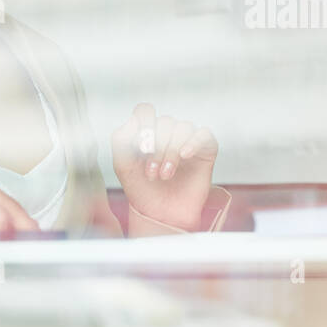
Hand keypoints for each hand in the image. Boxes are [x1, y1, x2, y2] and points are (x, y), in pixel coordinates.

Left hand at [111, 103, 217, 229]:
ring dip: (171, 152)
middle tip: (151, 173)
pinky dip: (193, 142)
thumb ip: (121, 140)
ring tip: (165, 175)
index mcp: (148, 132)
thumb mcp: (123, 166)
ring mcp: (187, 140)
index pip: (145, 111)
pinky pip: (203, 135)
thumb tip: (134, 119)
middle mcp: (168, 133)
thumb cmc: (143, 191)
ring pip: (182, 128)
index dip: (143, 124)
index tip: (140, 148)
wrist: (162, 215)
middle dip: (156, 148)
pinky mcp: (205, 150)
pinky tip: (185, 155)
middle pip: (165, 122)